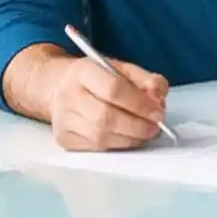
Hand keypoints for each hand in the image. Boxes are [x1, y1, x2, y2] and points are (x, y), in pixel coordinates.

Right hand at [50, 57, 169, 151]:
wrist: (58, 86)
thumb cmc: (95, 77)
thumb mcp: (120, 68)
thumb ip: (145, 79)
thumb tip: (158, 97)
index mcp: (82, 71)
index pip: (113, 89)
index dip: (139, 104)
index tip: (158, 112)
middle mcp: (68, 95)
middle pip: (105, 117)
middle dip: (137, 126)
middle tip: (154, 127)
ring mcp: (63, 119)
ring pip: (100, 137)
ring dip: (129, 139)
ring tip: (143, 133)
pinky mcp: (64, 138)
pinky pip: (95, 149)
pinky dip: (116, 146)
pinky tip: (126, 139)